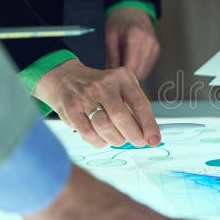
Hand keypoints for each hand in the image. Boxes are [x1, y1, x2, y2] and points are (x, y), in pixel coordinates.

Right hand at [33, 59, 160, 147]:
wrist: (65, 78)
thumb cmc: (100, 88)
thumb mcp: (121, 87)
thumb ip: (135, 107)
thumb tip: (149, 134)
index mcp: (122, 78)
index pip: (140, 103)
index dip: (149, 125)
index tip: (154, 139)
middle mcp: (103, 85)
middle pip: (121, 117)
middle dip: (133, 135)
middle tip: (138, 141)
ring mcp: (85, 96)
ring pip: (105, 126)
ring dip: (116, 139)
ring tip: (118, 138)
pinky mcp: (71, 109)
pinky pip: (89, 134)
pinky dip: (99, 142)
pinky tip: (102, 138)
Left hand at [106, 7, 160, 80]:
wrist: (133, 11)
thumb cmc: (119, 22)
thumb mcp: (110, 38)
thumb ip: (113, 58)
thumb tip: (114, 77)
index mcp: (136, 38)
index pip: (131, 66)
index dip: (122, 77)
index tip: (113, 81)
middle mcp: (149, 44)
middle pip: (139, 72)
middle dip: (127, 78)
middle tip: (116, 78)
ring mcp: (155, 48)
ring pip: (145, 72)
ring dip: (133, 75)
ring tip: (122, 70)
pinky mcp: (157, 52)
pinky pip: (148, 68)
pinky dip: (139, 70)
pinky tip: (130, 65)